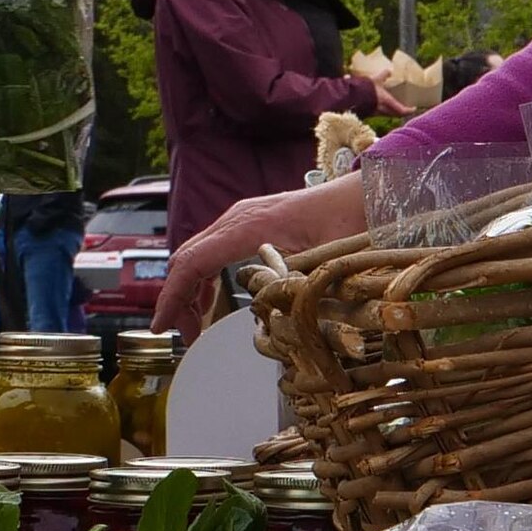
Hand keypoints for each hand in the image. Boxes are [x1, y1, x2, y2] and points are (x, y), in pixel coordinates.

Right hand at [155, 175, 367, 332]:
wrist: (369, 193)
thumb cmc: (351, 223)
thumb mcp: (323, 264)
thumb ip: (294, 291)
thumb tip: (269, 326)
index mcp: (247, 227)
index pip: (192, 263)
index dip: (173, 297)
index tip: (162, 326)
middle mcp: (238, 218)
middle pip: (188, 258)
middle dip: (178, 299)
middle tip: (185, 337)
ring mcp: (244, 218)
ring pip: (199, 254)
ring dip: (191, 290)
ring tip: (197, 326)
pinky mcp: (254, 222)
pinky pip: (216, 250)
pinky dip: (206, 278)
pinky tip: (215, 302)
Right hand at [350, 49, 444, 114]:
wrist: (350, 98)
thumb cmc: (366, 90)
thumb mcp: (376, 80)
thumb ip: (383, 75)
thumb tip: (389, 70)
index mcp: (388, 102)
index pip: (402, 110)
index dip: (409, 110)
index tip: (414, 108)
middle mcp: (383, 110)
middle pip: (396, 114)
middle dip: (401, 112)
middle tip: (404, 108)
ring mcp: (375, 113)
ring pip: (387, 114)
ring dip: (391, 110)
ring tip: (391, 105)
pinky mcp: (368, 113)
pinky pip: (378, 112)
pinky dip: (381, 109)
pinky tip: (377, 103)